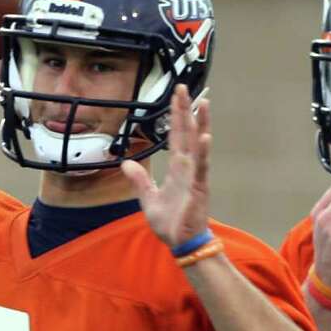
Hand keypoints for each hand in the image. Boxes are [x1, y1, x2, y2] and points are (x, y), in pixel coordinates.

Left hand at [120, 84, 209, 247]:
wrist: (181, 243)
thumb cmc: (170, 223)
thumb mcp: (148, 199)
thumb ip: (140, 180)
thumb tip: (126, 163)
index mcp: (177, 169)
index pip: (176, 136)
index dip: (175, 116)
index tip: (176, 97)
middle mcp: (188, 168)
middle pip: (187, 133)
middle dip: (186, 110)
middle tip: (184, 87)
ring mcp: (196, 176)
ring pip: (198, 144)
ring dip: (201, 124)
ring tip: (203, 103)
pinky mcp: (199, 188)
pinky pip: (202, 167)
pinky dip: (203, 152)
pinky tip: (204, 137)